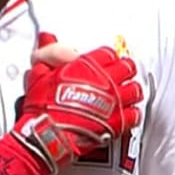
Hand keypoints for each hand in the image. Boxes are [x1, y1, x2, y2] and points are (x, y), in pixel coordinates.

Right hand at [12, 34, 141, 171]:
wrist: (48, 135)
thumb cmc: (43, 107)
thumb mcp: (39, 74)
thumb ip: (48, 54)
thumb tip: (47, 39)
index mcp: (87, 66)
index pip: (107, 53)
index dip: (108, 57)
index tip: (108, 60)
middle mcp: (104, 80)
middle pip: (126, 68)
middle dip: (125, 69)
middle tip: (123, 72)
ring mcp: (113, 101)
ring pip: (134, 90)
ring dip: (132, 90)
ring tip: (129, 92)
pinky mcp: (117, 121)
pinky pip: (134, 114)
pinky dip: (133, 113)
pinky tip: (129, 113)